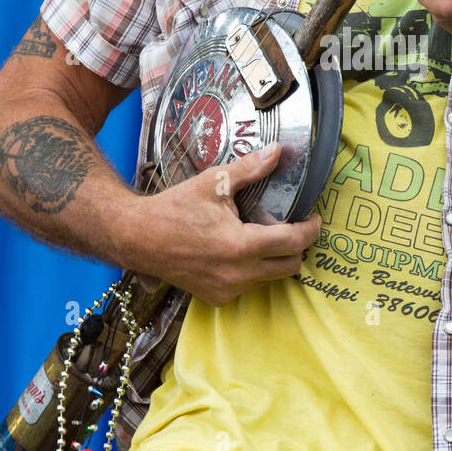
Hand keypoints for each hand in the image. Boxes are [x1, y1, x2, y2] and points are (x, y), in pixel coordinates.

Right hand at [126, 144, 321, 305]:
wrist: (137, 237)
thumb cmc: (174, 208)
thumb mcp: (213, 183)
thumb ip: (250, 169)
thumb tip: (278, 152)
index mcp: (241, 246)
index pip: (294, 243)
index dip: (311, 229)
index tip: (313, 218)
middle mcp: (238, 274)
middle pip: (291, 266)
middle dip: (298, 246)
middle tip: (293, 225)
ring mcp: (227, 290)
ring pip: (271, 278)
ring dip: (276, 259)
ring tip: (265, 235)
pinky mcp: (216, 298)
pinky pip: (250, 286)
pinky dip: (254, 271)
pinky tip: (241, 251)